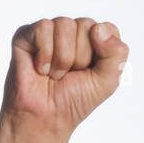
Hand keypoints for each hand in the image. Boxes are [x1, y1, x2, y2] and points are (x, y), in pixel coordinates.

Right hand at [0, 16, 128, 142]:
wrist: (46, 117)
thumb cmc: (74, 101)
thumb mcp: (107, 82)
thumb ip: (116, 55)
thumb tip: (98, 28)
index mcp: (94, 41)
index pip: (108, 29)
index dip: (102, 53)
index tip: (92, 72)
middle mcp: (73, 32)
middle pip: (86, 25)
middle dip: (81, 57)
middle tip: (71, 75)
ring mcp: (50, 31)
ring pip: (65, 24)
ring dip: (63, 59)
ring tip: (56, 74)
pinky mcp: (27, 34)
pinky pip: (44, 28)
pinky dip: (45, 55)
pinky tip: (41, 69)